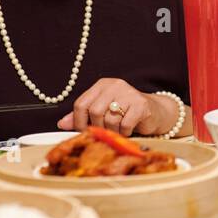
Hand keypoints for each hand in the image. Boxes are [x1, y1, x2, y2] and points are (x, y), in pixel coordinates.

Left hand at [57, 78, 171, 135]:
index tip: (83, 131)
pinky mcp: (141, 104)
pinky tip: (128, 129)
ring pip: (110, 120)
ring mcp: (129, 93)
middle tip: (105, 131)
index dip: (78, 121)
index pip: (81, 103)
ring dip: (113, 131)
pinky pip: (125, 124)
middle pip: (94, 112)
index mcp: (102, 85)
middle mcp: (115, 85)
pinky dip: (125, 132)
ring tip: (118, 130)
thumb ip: (82, 116)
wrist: (156, 112)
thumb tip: (62, 124)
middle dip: (98, 127)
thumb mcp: (102, 111)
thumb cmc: (126, 112)